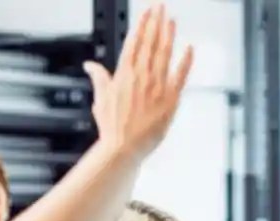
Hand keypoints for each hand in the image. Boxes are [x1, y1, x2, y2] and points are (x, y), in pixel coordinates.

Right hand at [82, 3, 194, 159]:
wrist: (123, 147)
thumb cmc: (111, 126)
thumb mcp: (101, 98)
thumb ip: (99, 78)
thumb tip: (90, 65)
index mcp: (123, 73)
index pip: (134, 41)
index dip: (142, 24)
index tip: (147, 11)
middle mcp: (141, 76)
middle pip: (149, 42)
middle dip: (155, 21)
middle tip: (161, 5)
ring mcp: (156, 86)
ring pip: (163, 54)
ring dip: (168, 35)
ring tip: (171, 19)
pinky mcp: (170, 99)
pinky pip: (180, 76)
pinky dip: (185, 61)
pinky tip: (189, 48)